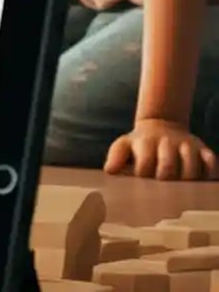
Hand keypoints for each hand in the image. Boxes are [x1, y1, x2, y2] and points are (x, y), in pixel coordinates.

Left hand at [104, 118, 218, 179]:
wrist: (161, 126)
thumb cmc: (140, 144)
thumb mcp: (123, 145)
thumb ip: (116, 157)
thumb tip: (110, 171)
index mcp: (145, 142)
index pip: (144, 165)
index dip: (143, 177)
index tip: (141, 185)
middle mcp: (167, 142)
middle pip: (168, 167)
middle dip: (164, 181)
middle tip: (162, 193)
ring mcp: (187, 145)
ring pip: (191, 167)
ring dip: (186, 181)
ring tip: (181, 190)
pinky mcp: (203, 149)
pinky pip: (211, 163)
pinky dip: (208, 175)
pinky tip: (201, 184)